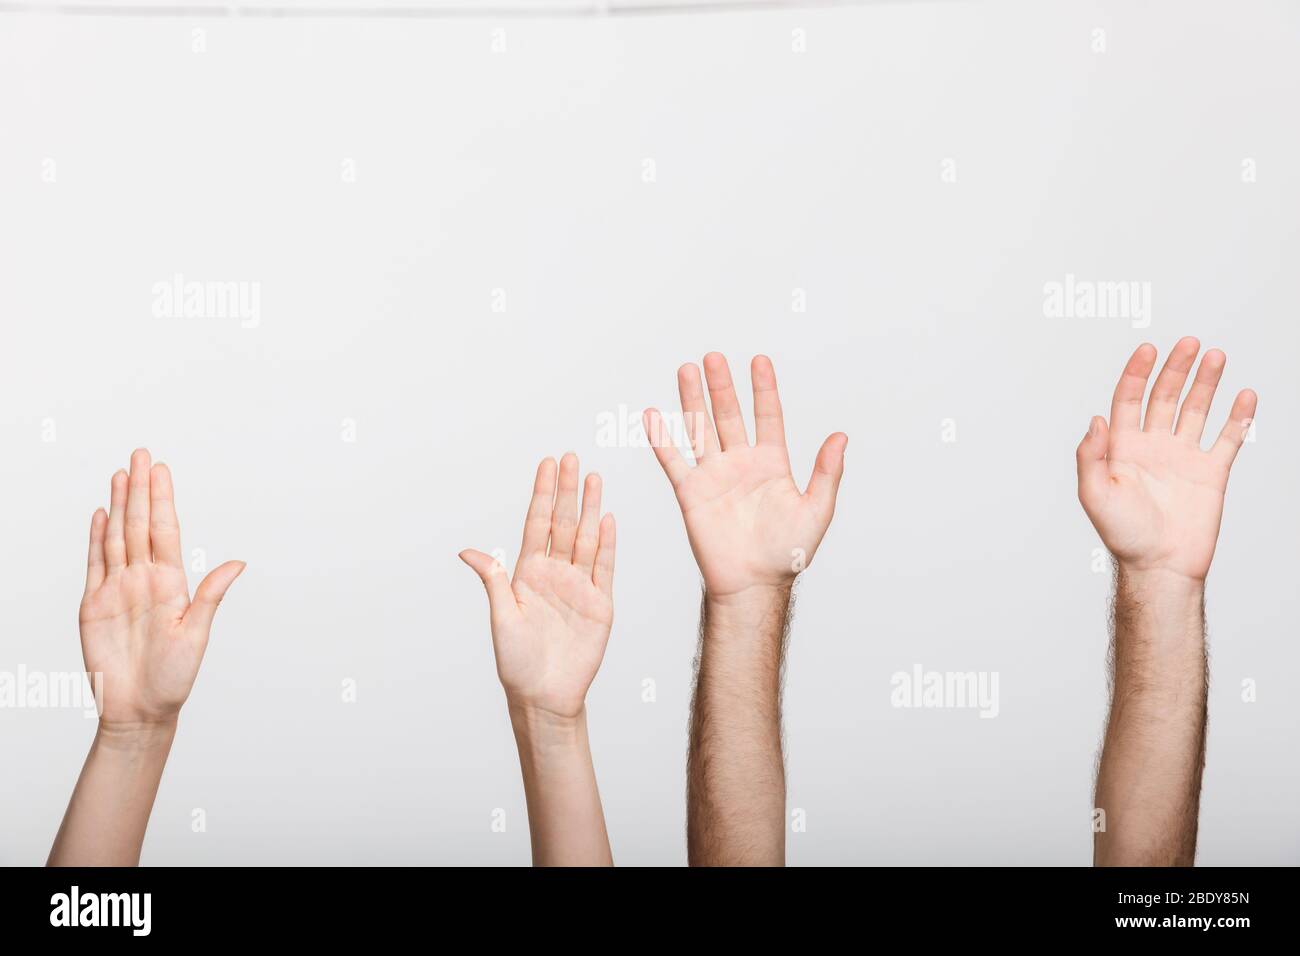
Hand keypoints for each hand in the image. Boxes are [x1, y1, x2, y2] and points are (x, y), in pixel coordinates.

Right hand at [79, 449, 245, 727]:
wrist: (139, 709)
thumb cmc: (173, 677)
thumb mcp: (197, 634)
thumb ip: (211, 595)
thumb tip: (238, 563)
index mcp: (172, 583)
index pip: (165, 531)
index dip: (162, 500)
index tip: (162, 470)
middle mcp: (145, 579)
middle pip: (139, 525)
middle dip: (140, 490)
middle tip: (141, 454)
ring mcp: (118, 589)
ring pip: (117, 537)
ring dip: (118, 505)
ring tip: (121, 474)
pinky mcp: (94, 604)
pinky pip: (95, 564)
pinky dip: (96, 538)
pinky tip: (100, 514)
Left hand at [460, 454, 615, 720]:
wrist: (546, 696)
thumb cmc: (517, 663)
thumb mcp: (501, 618)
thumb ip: (494, 580)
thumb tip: (467, 552)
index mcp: (527, 574)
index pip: (537, 524)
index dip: (542, 494)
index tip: (547, 464)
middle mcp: (554, 574)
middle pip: (563, 523)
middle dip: (567, 490)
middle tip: (571, 458)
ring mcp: (579, 586)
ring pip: (586, 538)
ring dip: (590, 508)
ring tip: (594, 478)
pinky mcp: (600, 604)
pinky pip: (605, 566)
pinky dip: (608, 542)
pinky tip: (608, 518)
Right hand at [643, 353, 845, 599]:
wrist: (753, 584)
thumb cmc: (788, 554)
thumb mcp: (817, 510)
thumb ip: (827, 473)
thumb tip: (841, 437)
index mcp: (771, 464)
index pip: (767, 416)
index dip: (764, 389)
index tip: (759, 361)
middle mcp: (740, 464)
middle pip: (729, 415)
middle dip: (721, 386)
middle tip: (713, 357)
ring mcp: (714, 476)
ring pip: (700, 430)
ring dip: (692, 401)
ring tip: (686, 370)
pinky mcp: (691, 493)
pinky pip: (674, 462)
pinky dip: (662, 440)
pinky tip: (652, 416)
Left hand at [1076, 338, 1256, 581]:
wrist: (1160, 567)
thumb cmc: (1123, 535)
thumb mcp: (1094, 494)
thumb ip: (1091, 456)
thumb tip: (1096, 418)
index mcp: (1122, 448)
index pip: (1129, 400)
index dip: (1136, 373)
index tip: (1148, 349)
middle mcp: (1153, 447)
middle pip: (1164, 397)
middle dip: (1175, 369)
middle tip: (1189, 342)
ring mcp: (1183, 458)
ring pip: (1196, 410)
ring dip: (1205, 383)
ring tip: (1216, 355)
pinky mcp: (1210, 474)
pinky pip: (1227, 439)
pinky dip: (1237, 417)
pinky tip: (1244, 395)